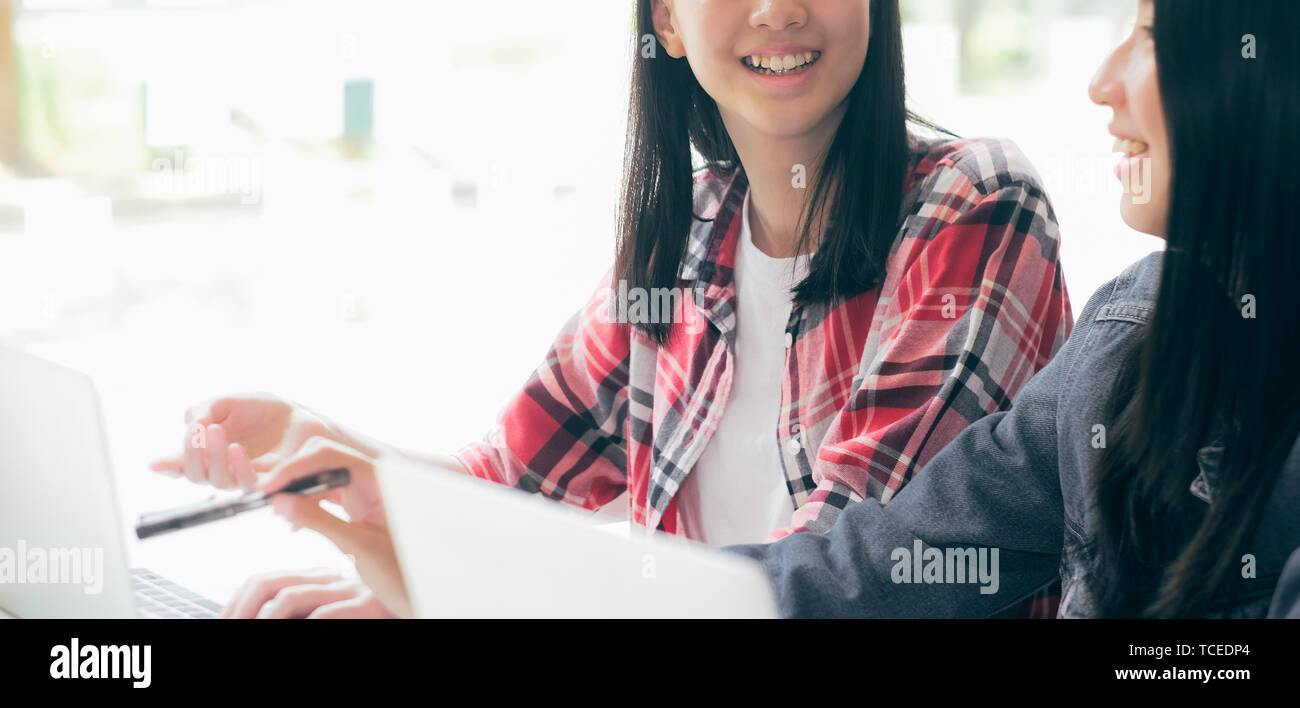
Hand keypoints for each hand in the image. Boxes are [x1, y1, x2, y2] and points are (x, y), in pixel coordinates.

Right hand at [149, 393, 346, 489]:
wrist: (300, 415)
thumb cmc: (262, 410)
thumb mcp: (227, 402)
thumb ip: (202, 411)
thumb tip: (191, 427)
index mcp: (206, 452)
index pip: (181, 465)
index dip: (167, 466)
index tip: (155, 463)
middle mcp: (221, 469)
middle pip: (196, 475)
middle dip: (191, 454)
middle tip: (196, 431)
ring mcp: (242, 478)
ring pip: (218, 480)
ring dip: (212, 457)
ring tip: (215, 431)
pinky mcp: (267, 482)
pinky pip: (248, 483)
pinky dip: (238, 467)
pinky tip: (236, 450)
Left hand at [222, 570, 396, 618]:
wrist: (420, 607)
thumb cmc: (379, 613)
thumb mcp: (337, 609)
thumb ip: (309, 609)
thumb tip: (267, 615)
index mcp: (321, 579)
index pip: (266, 579)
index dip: (237, 602)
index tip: (224, 621)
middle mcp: (332, 580)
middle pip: (271, 582)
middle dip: (240, 609)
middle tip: (228, 627)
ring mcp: (350, 591)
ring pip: (290, 598)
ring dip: (263, 620)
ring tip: (251, 632)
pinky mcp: (368, 605)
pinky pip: (325, 614)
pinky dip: (304, 627)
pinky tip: (295, 633)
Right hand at [260, 438, 412, 617]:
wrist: (421, 589)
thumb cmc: (402, 571)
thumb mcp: (357, 545)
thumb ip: (318, 521)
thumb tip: (280, 502)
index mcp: (381, 478)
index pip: (329, 455)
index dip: (294, 467)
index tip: (268, 487)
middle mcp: (374, 477)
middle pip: (323, 458)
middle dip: (293, 475)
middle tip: (269, 498)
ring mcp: (367, 488)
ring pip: (322, 474)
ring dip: (299, 489)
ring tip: (281, 513)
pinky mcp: (361, 501)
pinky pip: (328, 490)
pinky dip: (308, 501)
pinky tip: (295, 520)